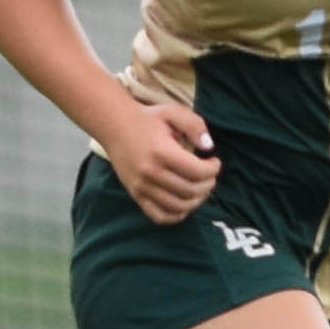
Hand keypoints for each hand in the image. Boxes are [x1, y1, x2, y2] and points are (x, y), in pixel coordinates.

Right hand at [104, 98, 220, 224]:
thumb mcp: (173, 112)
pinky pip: (159, 216)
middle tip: (210, 175)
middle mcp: (150, 173)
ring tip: (201, 188)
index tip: (214, 162)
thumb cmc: (147, 119)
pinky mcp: (135, 195)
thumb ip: (195, 126)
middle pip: (191, 190)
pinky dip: (176, 215)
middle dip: (208, 184)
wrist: (114, 126)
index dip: (213, 169)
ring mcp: (141, 186)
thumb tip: (209, 147)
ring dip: (197, 200)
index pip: (198, 172)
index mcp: (162, 152)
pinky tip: (185, 202)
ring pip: (178, 206)